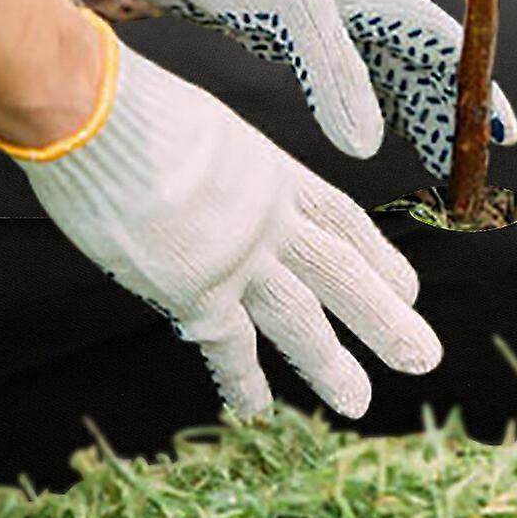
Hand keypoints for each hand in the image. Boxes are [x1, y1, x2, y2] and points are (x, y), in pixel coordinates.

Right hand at [0, 10, 442, 418]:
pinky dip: (242, 380)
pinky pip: (226, 345)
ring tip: (359, 401)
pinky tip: (257, 411)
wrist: (93, 111)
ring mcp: (236, 256)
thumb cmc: (127, 106)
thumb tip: (201, 186)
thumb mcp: (202, 129)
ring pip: (299, 318)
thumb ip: (217, 171)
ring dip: (329, 364)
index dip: (377, 257)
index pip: (342, 221)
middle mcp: (268, 218)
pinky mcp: (193, 288)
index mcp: (274, 172)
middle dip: (384, 318)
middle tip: (423, 357)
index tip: (408, 289)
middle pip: (341, 273)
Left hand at [81, 0, 516, 179]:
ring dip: (403, 115)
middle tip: (463, 168)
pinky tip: (356, 131)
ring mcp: (315, 16)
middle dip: (445, 114)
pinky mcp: (276, 27)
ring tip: (427, 161)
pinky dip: (353, 108)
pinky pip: (330, 78)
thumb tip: (368, 147)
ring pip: (377, 75)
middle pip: (418, 67)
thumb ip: (334, 77)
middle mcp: (352, 4)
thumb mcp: (293, 9)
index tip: (504, 135)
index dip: (478, 92)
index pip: (446, 49)